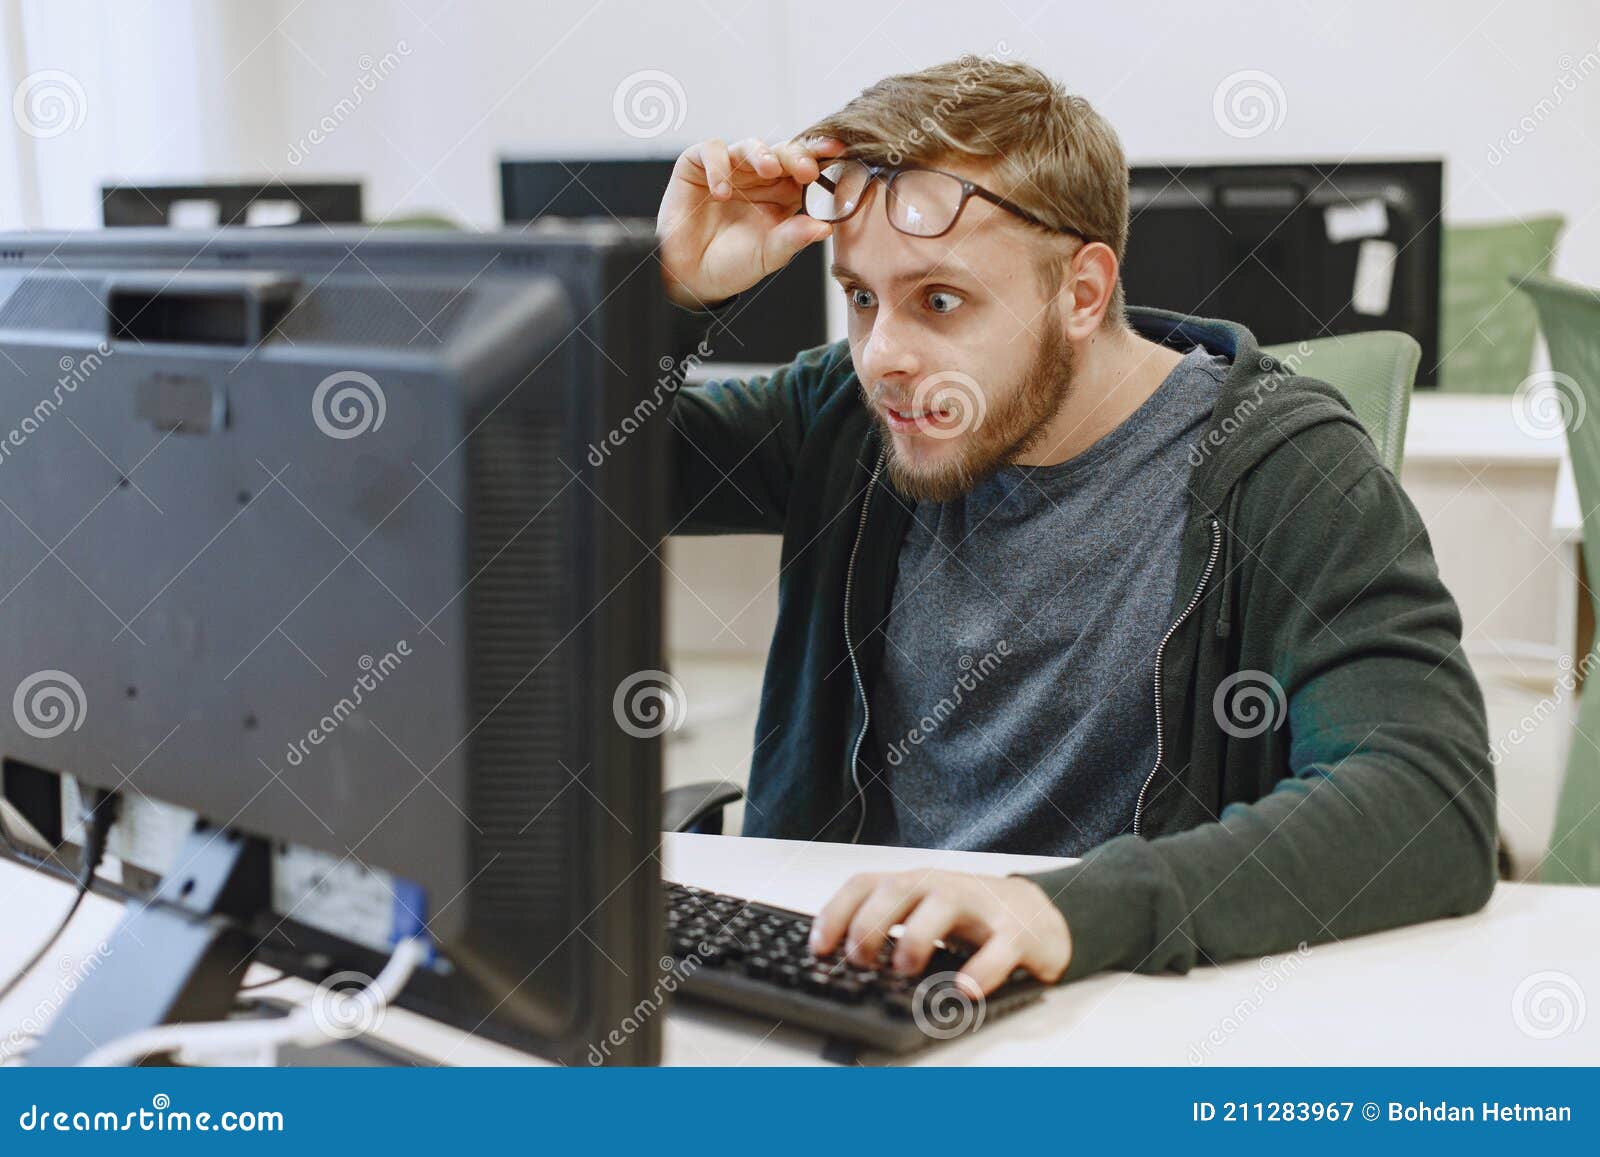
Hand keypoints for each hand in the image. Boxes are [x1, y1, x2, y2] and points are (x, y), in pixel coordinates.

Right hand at [655, 135, 844, 309]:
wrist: (690, 277)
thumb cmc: (733, 265)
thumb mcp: (768, 255)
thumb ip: (793, 239)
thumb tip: (825, 227)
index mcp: (783, 195)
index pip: (806, 170)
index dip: (822, 160)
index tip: (839, 157)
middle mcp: (759, 177)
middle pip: (783, 152)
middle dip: (798, 156)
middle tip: (807, 169)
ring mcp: (730, 168)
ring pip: (751, 146)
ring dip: (763, 154)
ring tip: (769, 169)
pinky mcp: (698, 165)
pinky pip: (711, 151)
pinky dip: (718, 166)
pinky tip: (721, 192)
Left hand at [807, 869, 1072, 994]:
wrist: (1039, 915)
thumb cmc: (973, 918)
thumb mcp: (924, 915)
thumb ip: (888, 931)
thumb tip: (838, 965)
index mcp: (915, 884)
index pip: (865, 884)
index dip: (836, 913)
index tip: (819, 948)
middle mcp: (943, 888)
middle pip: (898, 889)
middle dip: (870, 923)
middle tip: (858, 959)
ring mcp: (981, 906)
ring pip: (943, 906)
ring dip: (916, 937)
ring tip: (903, 969)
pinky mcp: (1017, 932)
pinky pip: (999, 948)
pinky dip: (982, 970)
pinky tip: (966, 989)